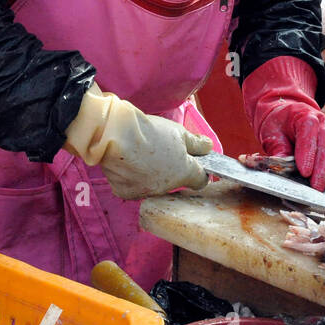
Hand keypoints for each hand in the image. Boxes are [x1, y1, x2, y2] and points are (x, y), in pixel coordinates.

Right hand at [64, 84, 211, 199]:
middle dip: (172, 170)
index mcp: (184, 173)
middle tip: (162, 151)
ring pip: (153, 185)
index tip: (194, 162)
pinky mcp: (126, 192)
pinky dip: (131, 177)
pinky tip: (127, 161)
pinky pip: (133, 186)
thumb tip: (209, 147)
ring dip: (151, 174)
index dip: (199, 171)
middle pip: (174, 182)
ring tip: (141, 153)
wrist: (116, 136)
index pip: (201, 180)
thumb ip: (197, 143)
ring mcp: (146, 192)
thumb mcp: (179, 132)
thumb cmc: (150, 132)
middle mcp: (167, 188)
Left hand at [241, 56, 324, 191]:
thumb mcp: (271, 133)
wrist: (288, 112)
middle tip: (318, 186)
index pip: (308, 133)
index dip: (307, 153)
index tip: (304, 171)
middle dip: (323, 166)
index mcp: (303, 117)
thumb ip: (277, 147)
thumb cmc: (279, 125)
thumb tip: (279, 161)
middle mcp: (322, 121)